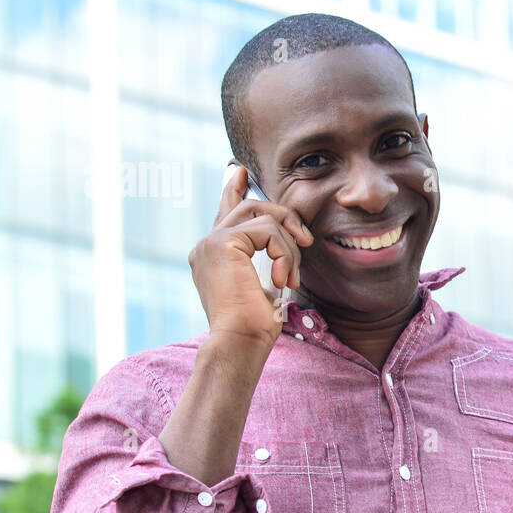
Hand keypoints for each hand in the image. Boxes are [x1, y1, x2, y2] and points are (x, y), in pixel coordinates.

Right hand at [187, 163, 314, 351]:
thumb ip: (265, 258)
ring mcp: (211, 241)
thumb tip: (288, 237)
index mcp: (213, 254)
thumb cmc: (255, 324)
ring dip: (288, 244)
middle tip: (306, 238)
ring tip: (291, 275)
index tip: (238, 171)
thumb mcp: (264, 284)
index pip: (225, 213)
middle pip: (249, 207)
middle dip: (283, 216)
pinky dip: (284, 252)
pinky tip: (282, 278)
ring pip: (262, 216)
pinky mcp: (223, 242)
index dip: (232, 189)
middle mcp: (206, 245)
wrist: (240, 341)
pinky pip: (267, 230)